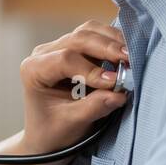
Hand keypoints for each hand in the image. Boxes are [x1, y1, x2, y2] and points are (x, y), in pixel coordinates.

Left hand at [19, 19, 129, 155]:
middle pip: (78, 38)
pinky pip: (95, 35)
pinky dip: (113, 41)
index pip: (65, 59)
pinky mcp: (75, 48)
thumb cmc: (53, 130)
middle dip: (107, 48)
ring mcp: (59, 48)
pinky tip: (127, 55)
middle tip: (130, 60)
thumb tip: (119, 94)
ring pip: (88, 31)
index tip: (114, 83)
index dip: (91, 69)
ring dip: (112, 41)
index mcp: (34, 70)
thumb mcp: (71, 123)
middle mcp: (43, 54)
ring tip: (131, 56)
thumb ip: (93, 107)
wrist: (48, 133)